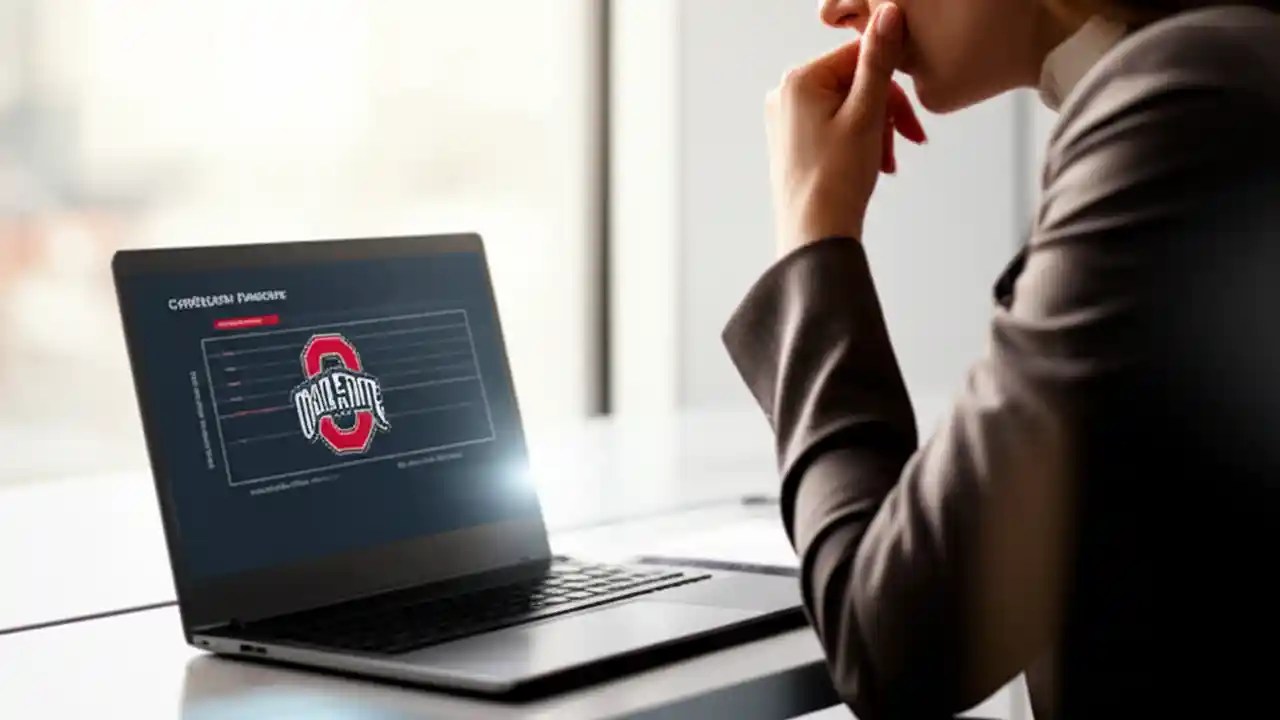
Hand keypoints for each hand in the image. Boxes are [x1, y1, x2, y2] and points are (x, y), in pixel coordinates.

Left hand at [765, 3, 923, 255]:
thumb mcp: (866, 113)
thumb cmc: (836, 179)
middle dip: (886, 114)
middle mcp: (785, 95)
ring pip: (850, 108)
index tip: (910, 120)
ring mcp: (786, 120)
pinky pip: (837, 127)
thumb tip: (890, 12)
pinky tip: (873, 166)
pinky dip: (860, 142)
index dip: (891, 88)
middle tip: (906, 143)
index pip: (860, 58)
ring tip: (886, 162)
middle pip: (856, 84)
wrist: (814, 235)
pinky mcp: (793, 142)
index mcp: (798, 80)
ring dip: (877, 131)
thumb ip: (878, 60)